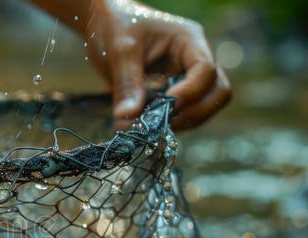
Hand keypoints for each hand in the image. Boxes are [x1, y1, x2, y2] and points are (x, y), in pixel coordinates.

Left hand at [81, 1, 230, 128]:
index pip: (206, 70)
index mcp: (189, 40)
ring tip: (149, 128)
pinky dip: (169, 124)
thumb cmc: (116, 25)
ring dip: (182, 122)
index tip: (168, 106)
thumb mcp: (120, 50)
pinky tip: (146, 126)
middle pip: (218, 91)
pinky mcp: (173, 91)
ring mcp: (186, 76)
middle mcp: (193, 59)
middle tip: (162, 123)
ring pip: (205, 106)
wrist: (104, 25)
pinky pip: (184, 112)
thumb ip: (126, 83)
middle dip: (195, 112)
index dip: (191, 92)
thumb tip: (128, 117)